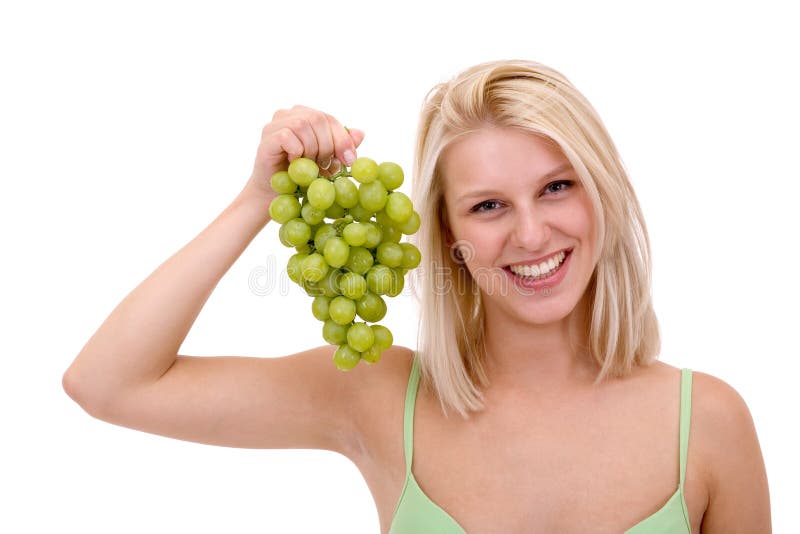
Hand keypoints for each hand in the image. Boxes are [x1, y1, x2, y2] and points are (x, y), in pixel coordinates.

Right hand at [241, 105, 364, 203]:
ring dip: (311, 151)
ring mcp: (275, 124)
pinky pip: (288, 137)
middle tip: (324, 166)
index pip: (329, 119)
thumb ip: (342, 146)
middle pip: (318, 119)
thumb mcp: (328, 162)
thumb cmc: (301, 176)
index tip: (349, 160)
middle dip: (327, 146)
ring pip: (303, 126)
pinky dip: (297, 152)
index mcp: (305, 115)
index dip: (342, 139)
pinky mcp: (267, 137)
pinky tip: (294, 164)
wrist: (275, 195)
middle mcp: (289, 114)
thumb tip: (361, 133)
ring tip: (308, 167)